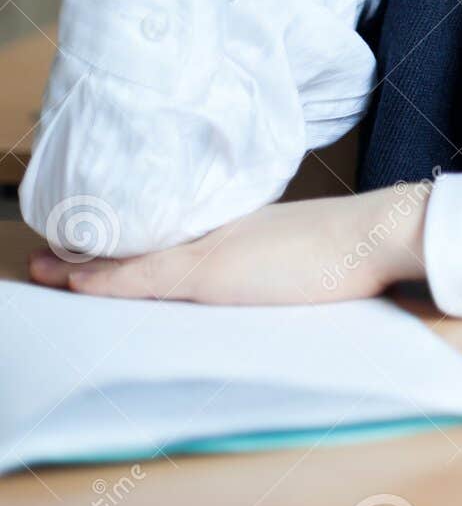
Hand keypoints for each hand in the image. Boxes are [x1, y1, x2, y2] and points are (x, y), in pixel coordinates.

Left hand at [26, 186, 430, 305]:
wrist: (374, 233)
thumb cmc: (356, 249)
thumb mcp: (311, 251)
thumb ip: (286, 258)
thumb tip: (284, 274)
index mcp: (242, 225)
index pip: (175, 232)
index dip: (135, 237)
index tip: (109, 238)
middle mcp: (219, 230)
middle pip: (145, 238)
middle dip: (96, 247)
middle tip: (51, 250)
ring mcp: (212, 247)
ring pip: (133, 256)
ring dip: (84, 263)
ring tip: (42, 265)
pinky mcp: (211, 271)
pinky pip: (141, 277)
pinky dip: (102, 279)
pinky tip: (71, 280)